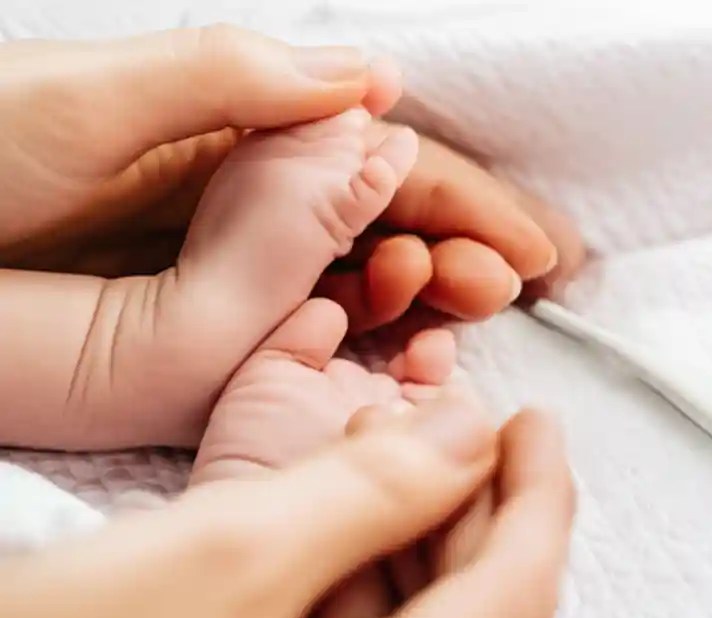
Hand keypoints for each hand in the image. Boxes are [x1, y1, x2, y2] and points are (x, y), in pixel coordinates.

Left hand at [0, 25, 584, 331]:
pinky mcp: (192, 353)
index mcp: (233, 132)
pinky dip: (355, 354)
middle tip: (503, 284)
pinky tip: (386, 353)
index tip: (532, 242)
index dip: (462, 197)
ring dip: (421, 305)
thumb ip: (237, 81)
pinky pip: (297, 350)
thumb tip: (373, 87)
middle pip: (384, 232)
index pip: (377, 160)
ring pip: (354, 295)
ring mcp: (223, 283)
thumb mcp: (90, 94)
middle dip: (460, 255)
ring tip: (455, 312)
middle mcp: (241, 207)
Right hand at [0, 397, 574, 617]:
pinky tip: (329, 514)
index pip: (517, 593)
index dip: (541, 493)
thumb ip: (369, 493)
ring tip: (374, 447)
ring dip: (415, 526)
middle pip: (478, 608)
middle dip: (470, 499)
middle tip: (444, 421)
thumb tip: (470, 434)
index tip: (536, 420)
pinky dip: (365, 567)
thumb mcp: (222, 555)